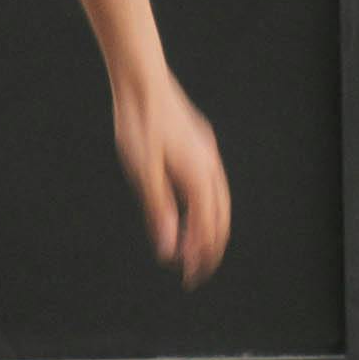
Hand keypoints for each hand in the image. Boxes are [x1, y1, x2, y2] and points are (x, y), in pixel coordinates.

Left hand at [116, 76, 230, 286]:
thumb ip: (159, 211)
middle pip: (220, 218)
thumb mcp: (143, 173)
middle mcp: (210, 167)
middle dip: (210, 248)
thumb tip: (170, 249)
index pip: (208, 229)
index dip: (201, 257)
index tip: (190, 278)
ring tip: (193, 246)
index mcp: (198, 178)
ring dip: (209, 227)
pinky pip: (212, 183)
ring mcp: (207, 153)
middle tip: (194, 271)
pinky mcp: (200, 143)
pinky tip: (191, 208)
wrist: (142, 81)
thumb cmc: (138, 125)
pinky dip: (207, 205)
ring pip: (219, 200)